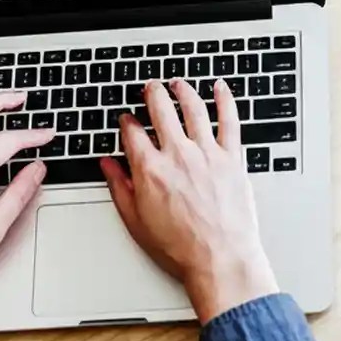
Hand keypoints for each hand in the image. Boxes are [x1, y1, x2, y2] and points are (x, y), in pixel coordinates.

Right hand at [101, 78, 277, 323]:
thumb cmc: (180, 246)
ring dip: (183, 91)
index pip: (132, 133)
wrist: (220, 258)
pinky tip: (220, 88)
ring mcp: (207, 153)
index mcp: (150, 169)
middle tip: (150, 87)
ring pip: (193, 108)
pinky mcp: (232, 158)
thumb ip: (119, 187)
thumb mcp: (136, 221)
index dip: (126, 122)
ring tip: (177, 83)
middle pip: (161, 110)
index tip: (126, 120)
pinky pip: (230, 120)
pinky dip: (225, 100)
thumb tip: (107, 165)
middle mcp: (178, 154)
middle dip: (152, 94)